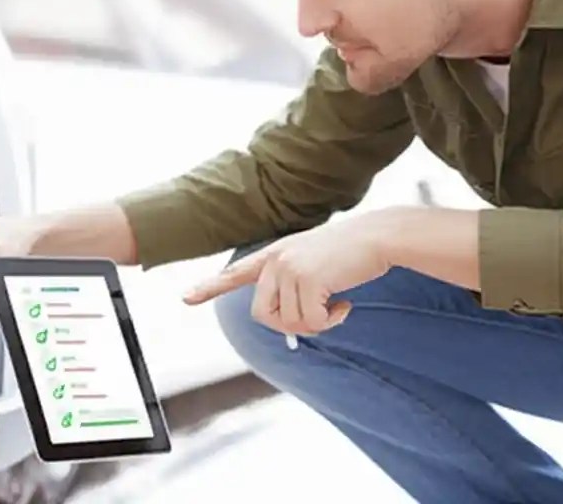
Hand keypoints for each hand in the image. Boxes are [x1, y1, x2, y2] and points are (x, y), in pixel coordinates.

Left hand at [183, 218, 389, 335]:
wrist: (376, 236)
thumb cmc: (350, 252)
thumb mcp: (312, 262)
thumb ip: (293, 283)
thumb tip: (288, 323)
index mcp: (274, 255)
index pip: (236, 272)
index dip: (210, 287)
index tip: (185, 297)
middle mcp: (275, 261)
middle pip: (263, 315)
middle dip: (289, 325)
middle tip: (319, 317)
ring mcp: (288, 268)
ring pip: (290, 322)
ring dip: (317, 323)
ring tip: (336, 304)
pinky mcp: (307, 279)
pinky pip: (312, 321)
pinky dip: (330, 321)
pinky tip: (344, 304)